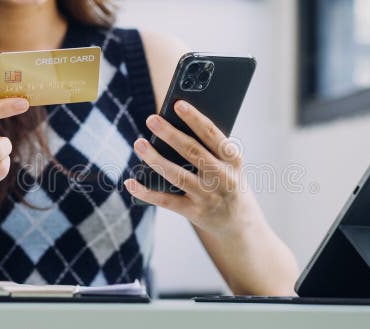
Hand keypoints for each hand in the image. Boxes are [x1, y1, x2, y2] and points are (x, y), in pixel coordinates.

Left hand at [124, 100, 263, 237]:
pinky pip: (166, 201)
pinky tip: (131, 183)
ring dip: (155, 159)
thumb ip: (207, 147)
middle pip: (192, 152)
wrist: (238, 221)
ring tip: (139, 144)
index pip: (212, 134)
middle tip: (151, 119)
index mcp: (232, 159)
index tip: (178, 104)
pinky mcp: (194, 212)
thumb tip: (171, 126)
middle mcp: (222, 177)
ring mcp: (208, 196)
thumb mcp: (227, 163)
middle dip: (170, 134)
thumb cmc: (226, 180)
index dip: (195, 119)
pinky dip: (146, 192)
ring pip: (177, 175)